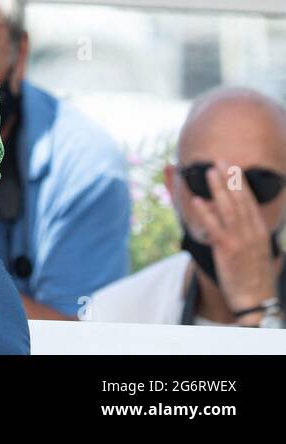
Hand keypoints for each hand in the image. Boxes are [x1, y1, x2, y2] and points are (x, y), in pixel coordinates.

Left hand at [187, 159, 278, 316]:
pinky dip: (206, 213)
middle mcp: (251, 232)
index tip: (232, 167)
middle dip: (229, 178)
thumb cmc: (253, 275)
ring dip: (218, 188)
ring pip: (228, 208)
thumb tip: (233, 219)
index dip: (240, 183)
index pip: (249, 201)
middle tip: (219, 159)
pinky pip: (215, 227)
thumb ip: (245, 232)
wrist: (256, 298)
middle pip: (239, 200)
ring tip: (208, 171)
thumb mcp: (255, 250)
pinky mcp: (228, 249)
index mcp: (259, 231)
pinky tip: (197, 201)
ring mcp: (240, 240)